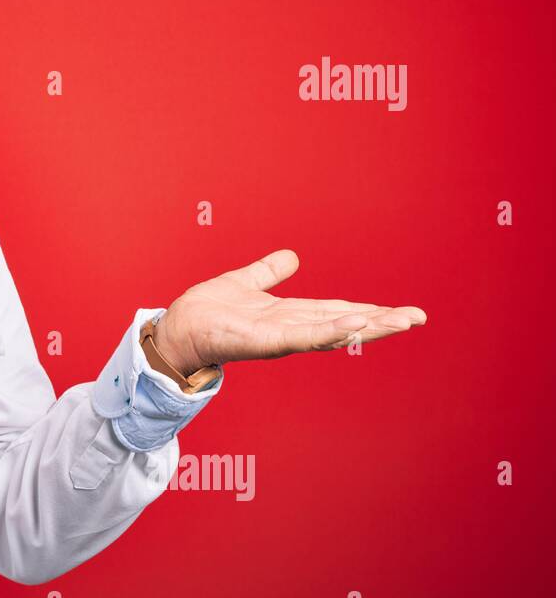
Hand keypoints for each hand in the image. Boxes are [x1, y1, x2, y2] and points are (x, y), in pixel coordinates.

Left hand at [152, 249, 426, 374]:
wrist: (178, 328)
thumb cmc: (208, 311)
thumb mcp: (245, 282)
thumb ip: (268, 272)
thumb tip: (292, 256)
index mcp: (290, 314)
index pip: (337, 310)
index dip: (370, 310)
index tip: (404, 311)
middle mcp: (291, 328)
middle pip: (344, 322)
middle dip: (381, 321)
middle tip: (419, 318)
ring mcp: (281, 337)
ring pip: (332, 331)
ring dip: (366, 326)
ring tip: (399, 321)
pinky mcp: (265, 341)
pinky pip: (303, 335)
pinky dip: (330, 331)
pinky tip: (354, 324)